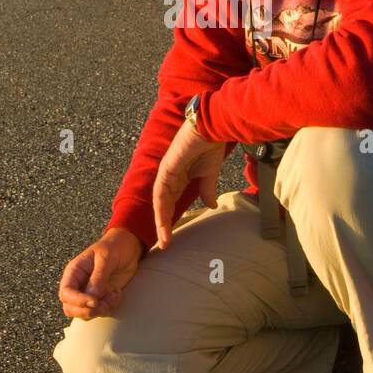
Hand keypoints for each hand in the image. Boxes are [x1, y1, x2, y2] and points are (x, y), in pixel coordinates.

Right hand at [57, 227, 144, 320]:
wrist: (129, 247)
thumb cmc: (114, 247)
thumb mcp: (106, 258)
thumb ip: (98, 277)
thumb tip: (91, 296)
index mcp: (74, 272)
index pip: (66, 293)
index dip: (77, 301)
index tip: (94, 302)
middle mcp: (79, 285)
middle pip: (71, 308)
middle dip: (87, 311)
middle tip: (104, 304)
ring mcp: (90, 293)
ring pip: (85, 314)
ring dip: (101, 310)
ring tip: (114, 294)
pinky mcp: (101, 298)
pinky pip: (100, 311)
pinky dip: (110, 307)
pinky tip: (117, 293)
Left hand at [153, 122, 226, 250]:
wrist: (212, 127)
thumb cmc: (210, 145)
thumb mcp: (209, 174)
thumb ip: (207, 190)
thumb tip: (210, 205)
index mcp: (178, 177)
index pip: (170, 202)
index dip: (170, 219)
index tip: (172, 237)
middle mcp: (169, 176)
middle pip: (162, 205)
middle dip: (163, 225)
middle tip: (165, 244)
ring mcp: (166, 173)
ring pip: (159, 202)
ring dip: (161, 222)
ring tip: (164, 240)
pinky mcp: (166, 169)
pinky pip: (161, 193)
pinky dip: (161, 209)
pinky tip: (163, 223)